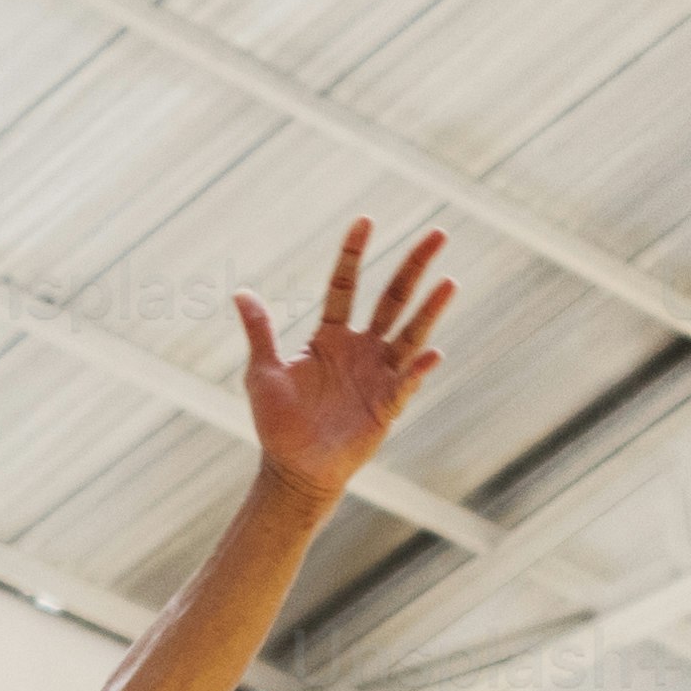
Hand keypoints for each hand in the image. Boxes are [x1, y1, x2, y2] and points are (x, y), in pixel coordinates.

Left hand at [238, 219, 450, 498]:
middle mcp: (361, 349)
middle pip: (391, 298)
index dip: (353, 254)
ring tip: (449, 282)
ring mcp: (378, 375)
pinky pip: (406, 383)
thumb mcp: (263, 372)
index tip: (366, 221)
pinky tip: (432, 353)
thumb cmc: (278, 423)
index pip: (345, 285)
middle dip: (413, 267)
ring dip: (428, 310)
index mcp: (330, 336)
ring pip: (408, 334)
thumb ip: (259, 332)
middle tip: (438, 233)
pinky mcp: (387, 405)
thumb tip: (240, 292)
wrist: (294, 470)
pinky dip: (419, 369)